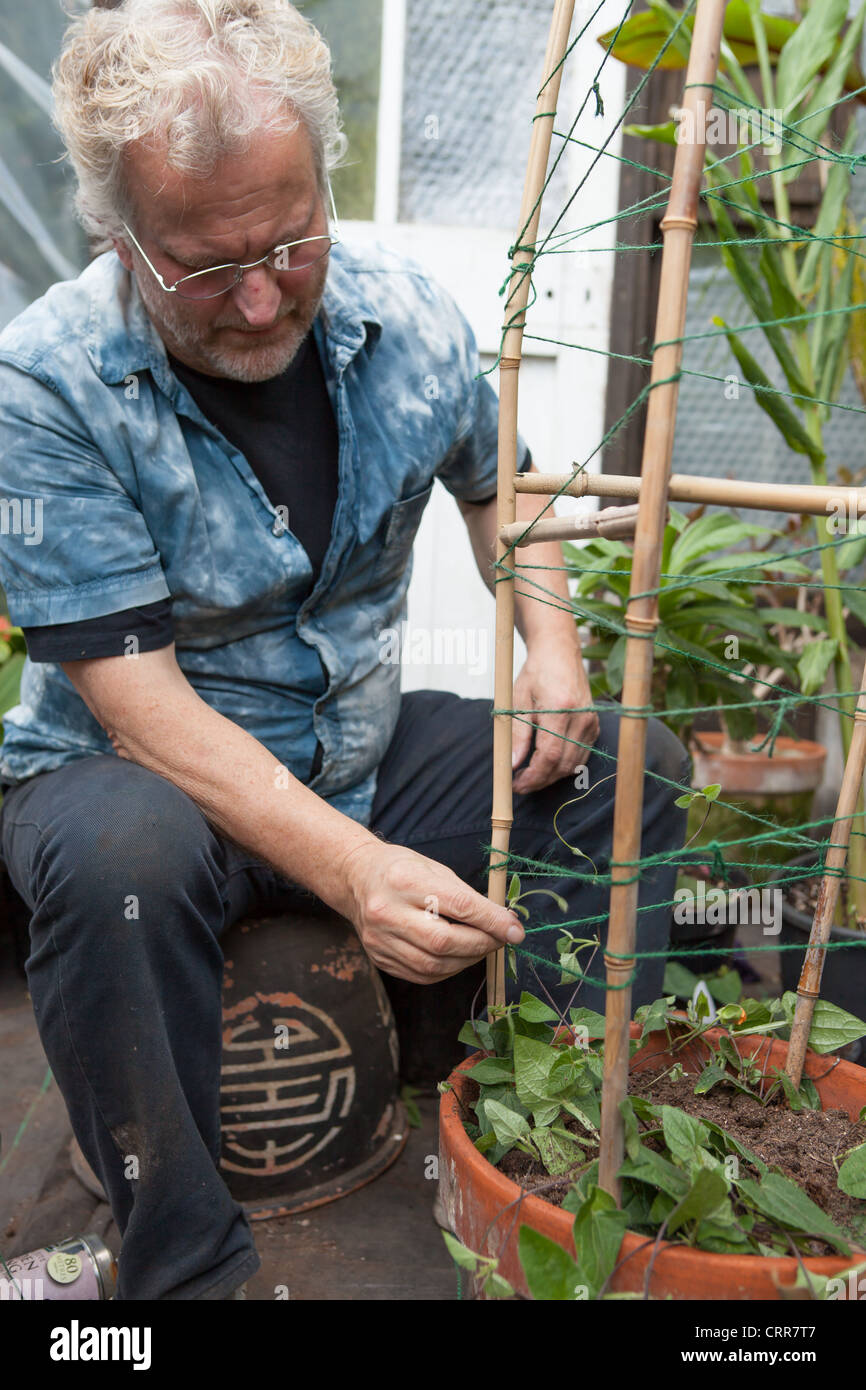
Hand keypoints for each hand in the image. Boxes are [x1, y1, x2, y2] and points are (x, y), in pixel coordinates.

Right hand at [335, 840, 525, 983]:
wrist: (356, 879)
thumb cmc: (402, 869)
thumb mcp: (435, 869)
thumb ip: (468, 897)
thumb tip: (505, 924)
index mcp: (404, 880)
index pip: (458, 905)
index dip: (492, 921)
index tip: (516, 930)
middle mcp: (387, 911)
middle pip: (444, 942)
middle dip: (482, 944)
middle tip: (501, 939)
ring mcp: (379, 939)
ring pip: (433, 965)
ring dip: (467, 960)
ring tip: (482, 947)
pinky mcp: (379, 958)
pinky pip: (421, 975)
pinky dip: (448, 969)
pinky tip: (458, 957)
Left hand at [511, 644, 599, 795]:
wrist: (559, 652)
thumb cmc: (535, 673)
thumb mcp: (517, 700)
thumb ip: (516, 735)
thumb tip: (512, 765)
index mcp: (560, 709)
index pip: (550, 755)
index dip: (533, 775)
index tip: (516, 784)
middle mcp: (581, 718)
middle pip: (563, 764)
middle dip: (540, 780)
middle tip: (519, 784)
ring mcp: (591, 722)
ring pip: (574, 764)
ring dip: (551, 776)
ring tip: (529, 775)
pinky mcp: (594, 725)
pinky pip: (581, 755)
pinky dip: (563, 765)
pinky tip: (546, 763)